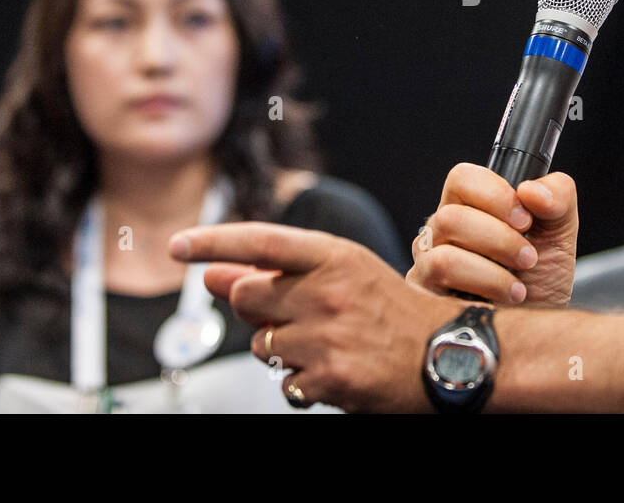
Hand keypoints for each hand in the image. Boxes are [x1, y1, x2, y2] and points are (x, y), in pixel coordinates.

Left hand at [170, 222, 459, 412]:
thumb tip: (214, 274)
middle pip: (246, 297)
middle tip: (294, 316)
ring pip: (261, 345)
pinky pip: (284, 383)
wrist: (445, 354)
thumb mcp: (343, 274)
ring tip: (324, 345)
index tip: (178, 246)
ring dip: (281, 350)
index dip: (213, 242)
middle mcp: (328, 290)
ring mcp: (327, 335)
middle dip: (256, 309)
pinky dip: (301, 382)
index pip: (260, 240)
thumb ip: (278, 273)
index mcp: (334, 255)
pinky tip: (334, 371)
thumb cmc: (390, 310)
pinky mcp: (329, 377)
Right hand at [406, 162, 577, 306]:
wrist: (539, 331)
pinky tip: (504, 299)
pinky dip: (483, 283)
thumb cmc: (541, 281)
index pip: (462, 178)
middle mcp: (441, 232)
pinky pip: (440, 273)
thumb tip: (531, 190)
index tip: (526, 219)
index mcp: (469, 208)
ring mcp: (426, 263)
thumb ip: (558, 196)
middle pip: (452, 215)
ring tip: (518, 285)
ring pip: (444, 248)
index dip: (494, 194)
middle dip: (500, 238)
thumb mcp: (560, 233)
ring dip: (492, 266)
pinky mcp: (422, 294)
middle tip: (529, 258)